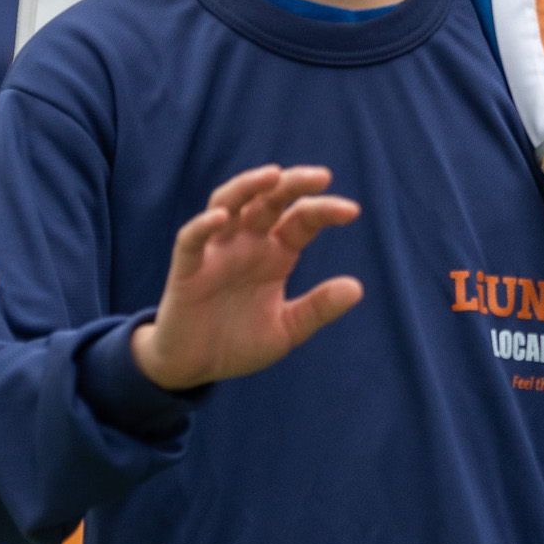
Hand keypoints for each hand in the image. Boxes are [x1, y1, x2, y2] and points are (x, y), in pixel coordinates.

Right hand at [131, 166, 362, 390]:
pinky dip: (203, 226)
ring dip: (248, 187)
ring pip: (228, 204)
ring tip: (272, 174)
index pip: (302, 219)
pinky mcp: (187, 271)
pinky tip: (222, 218)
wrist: (195, 368)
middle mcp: (247, 244)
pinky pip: (191, 241)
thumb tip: (356, 288)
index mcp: (275, 253)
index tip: (352, 211)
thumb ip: (317, 309)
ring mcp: (216, 253)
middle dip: (293, 184)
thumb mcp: (287, 330)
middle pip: (269, 200)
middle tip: (322, 176)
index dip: (325, 210)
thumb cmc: (239, 342)